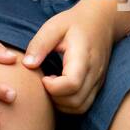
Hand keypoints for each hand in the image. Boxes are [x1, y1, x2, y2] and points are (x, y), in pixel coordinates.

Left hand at [20, 0, 121, 114]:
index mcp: (83, 57)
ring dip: (61, 104)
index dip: (53, 87)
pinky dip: (68, 104)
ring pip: (80, 107)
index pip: (72, 83)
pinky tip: (59, 89)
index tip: (43, 77)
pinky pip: (84, 105)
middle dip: (54, 98)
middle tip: (44, 82)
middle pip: (76, 101)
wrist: (102, 21)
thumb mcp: (54, 26)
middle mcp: (95, 73)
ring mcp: (98, 81)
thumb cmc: (75, 23)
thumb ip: (40, 44)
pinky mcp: (98, 86)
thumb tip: (27, 65)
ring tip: (51, 86)